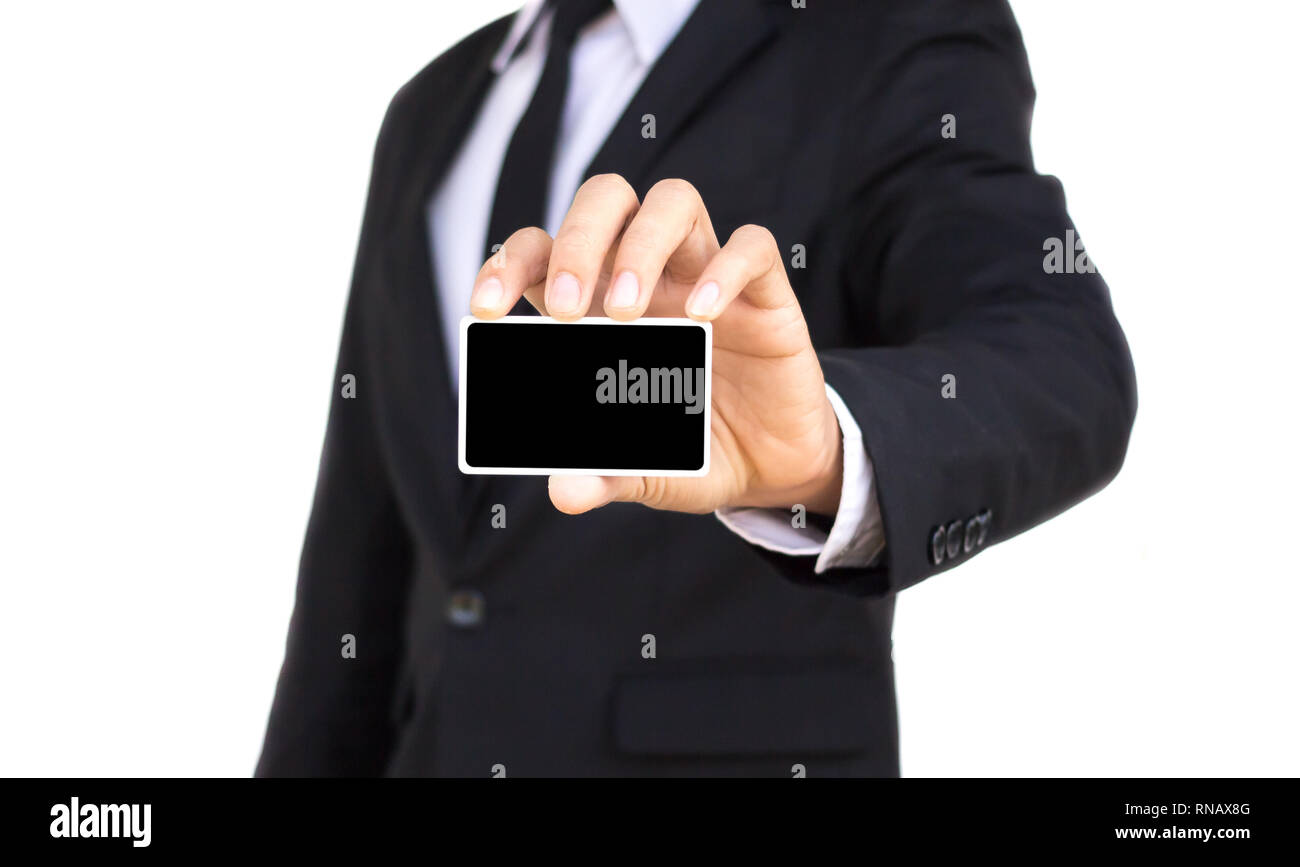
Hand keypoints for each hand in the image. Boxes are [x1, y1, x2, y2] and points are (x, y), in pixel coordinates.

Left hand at [468, 174, 842, 517]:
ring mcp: (707, 276)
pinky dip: (725, 269)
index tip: (486, 309)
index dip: (507, 263)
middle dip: (577, 240)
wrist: (773, 468)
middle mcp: (650, 276)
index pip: (543, 250)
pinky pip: (753, 247)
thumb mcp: (646, 470)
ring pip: (674, 201)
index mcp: (599, 306)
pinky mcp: (766, 294)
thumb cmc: (696, 451)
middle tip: (569, 308)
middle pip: (606, 199)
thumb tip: (564, 491)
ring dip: (640, 246)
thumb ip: (605, 475)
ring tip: (626, 309)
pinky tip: (703, 316)